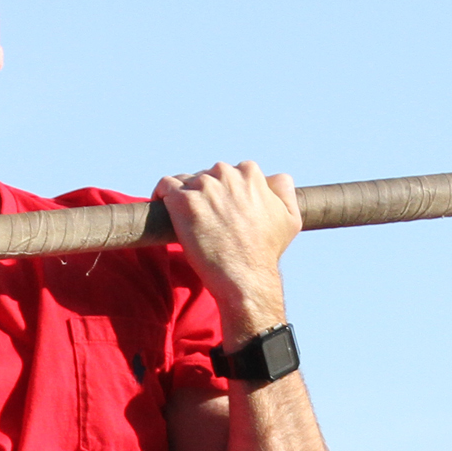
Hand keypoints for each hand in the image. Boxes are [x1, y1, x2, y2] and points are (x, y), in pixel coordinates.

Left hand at [154, 160, 300, 339]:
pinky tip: (162, 207)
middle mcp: (226, 174)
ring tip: (183, 219)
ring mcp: (203, 187)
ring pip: (184, 181)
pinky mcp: (183, 202)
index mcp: (250, 173)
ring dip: (183, 197)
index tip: (218, 208)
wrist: (245, 278)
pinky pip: (165, 186)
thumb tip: (271, 177)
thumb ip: (284, 190)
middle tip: (202, 220)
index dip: (222, 191)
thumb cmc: (266, 253)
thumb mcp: (290, 218)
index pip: (228, 172)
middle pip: (205, 175)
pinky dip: (161, 194)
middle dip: (203, 194)